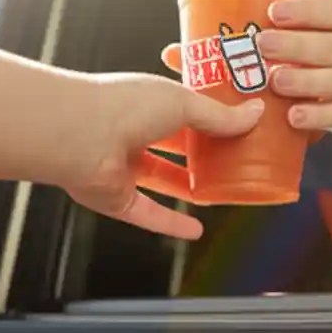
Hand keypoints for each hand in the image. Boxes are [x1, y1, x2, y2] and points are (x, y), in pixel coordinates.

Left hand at [56, 73, 261, 239]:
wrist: (78, 136)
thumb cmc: (123, 106)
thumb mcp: (184, 103)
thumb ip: (219, 116)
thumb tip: (253, 115)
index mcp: (148, 101)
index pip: (186, 110)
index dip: (212, 117)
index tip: (240, 125)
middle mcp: (134, 132)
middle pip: (176, 145)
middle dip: (203, 152)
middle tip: (235, 158)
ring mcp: (125, 166)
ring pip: (164, 180)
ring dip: (190, 187)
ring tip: (222, 192)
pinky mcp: (118, 198)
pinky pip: (149, 214)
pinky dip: (171, 223)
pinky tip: (195, 230)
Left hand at [258, 0, 331, 132]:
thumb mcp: (329, 32)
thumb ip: (299, 26)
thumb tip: (246, 23)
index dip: (304, 10)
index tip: (273, 11)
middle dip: (296, 46)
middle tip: (264, 44)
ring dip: (306, 81)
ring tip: (276, 81)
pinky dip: (318, 115)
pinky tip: (294, 116)